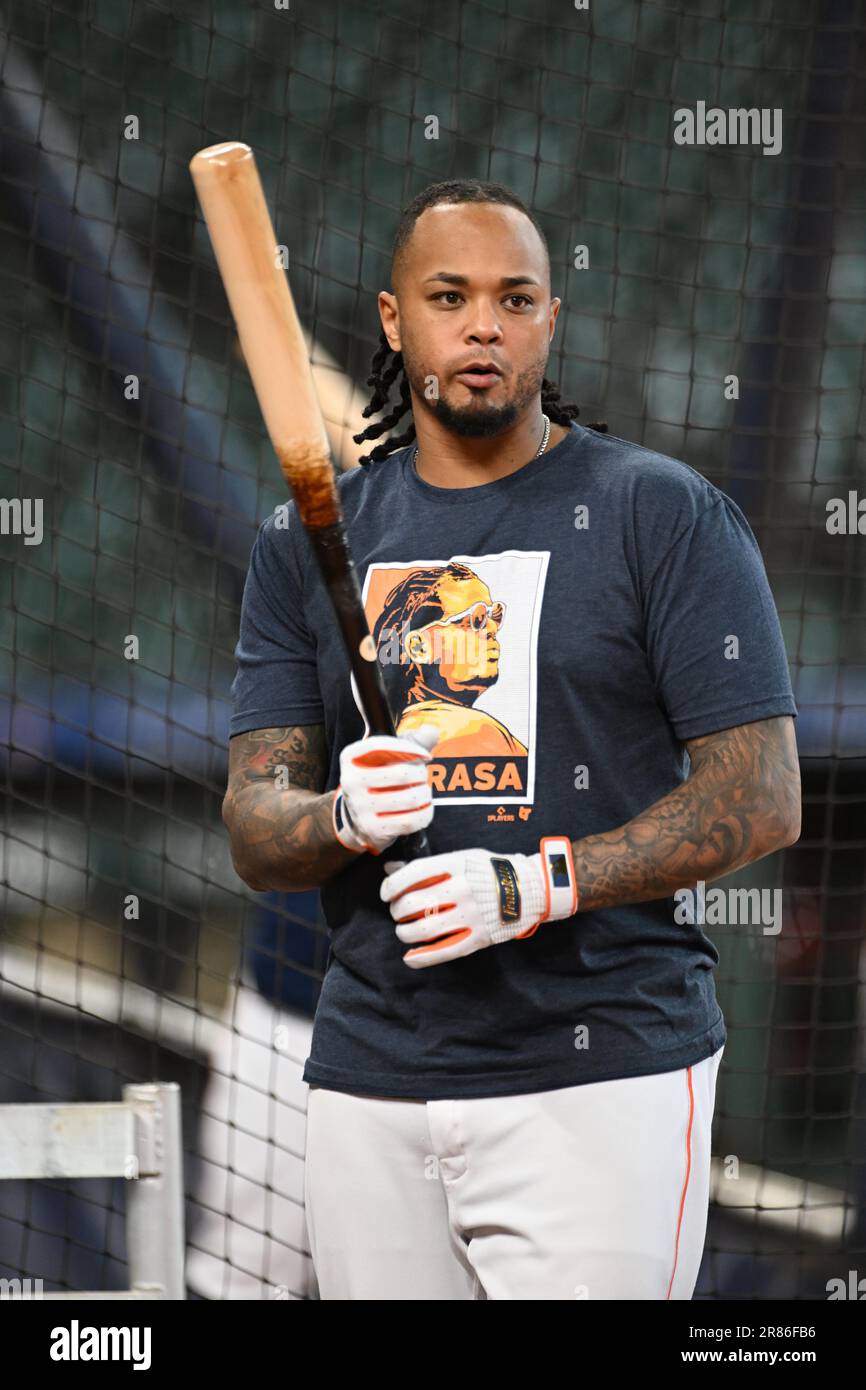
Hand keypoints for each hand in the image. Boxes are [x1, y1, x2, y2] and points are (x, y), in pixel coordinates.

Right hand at [332, 724, 438, 855]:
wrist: (357, 817)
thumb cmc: (378, 778)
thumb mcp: (386, 756)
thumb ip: (411, 741)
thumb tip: (432, 732)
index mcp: (350, 757)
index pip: (380, 745)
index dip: (408, 747)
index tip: (426, 755)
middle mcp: (350, 781)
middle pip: (403, 773)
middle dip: (421, 774)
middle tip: (421, 777)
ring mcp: (360, 807)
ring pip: (411, 798)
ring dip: (425, 795)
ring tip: (423, 793)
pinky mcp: (373, 829)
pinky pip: (411, 821)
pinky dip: (424, 814)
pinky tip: (423, 809)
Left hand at [380, 840, 577, 967]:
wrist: (530, 889)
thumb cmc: (490, 871)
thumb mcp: (461, 858)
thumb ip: (427, 865)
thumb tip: (389, 868)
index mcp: (457, 865)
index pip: (411, 875)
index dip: (390, 887)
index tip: (387, 893)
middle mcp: (462, 890)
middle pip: (412, 905)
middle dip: (397, 911)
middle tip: (399, 911)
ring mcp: (471, 915)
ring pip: (422, 930)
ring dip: (405, 932)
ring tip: (405, 929)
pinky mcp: (479, 938)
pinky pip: (443, 952)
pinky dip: (421, 958)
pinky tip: (410, 957)